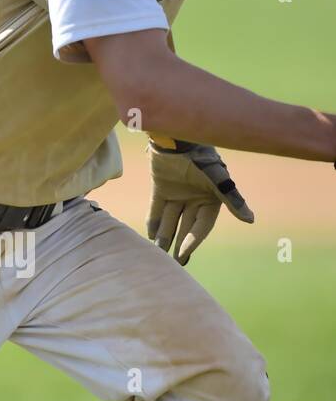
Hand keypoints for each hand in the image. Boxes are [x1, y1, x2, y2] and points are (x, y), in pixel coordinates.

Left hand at [147, 139, 253, 264]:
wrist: (177, 136)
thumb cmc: (202, 157)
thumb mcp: (218, 179)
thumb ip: (232, 199)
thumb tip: (250, 220)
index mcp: (210, 200)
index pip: (200, 227)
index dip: (192, 241)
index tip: (183, 255)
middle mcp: (194, 199)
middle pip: (185, 227)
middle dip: (179, 244)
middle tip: (173, 264)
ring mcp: (177, 194)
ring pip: (170, 219)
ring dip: (164, 235)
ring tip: (157, 253)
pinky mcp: (161, 187)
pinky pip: (157, 208)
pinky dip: (153, 220)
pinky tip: (149, 235)